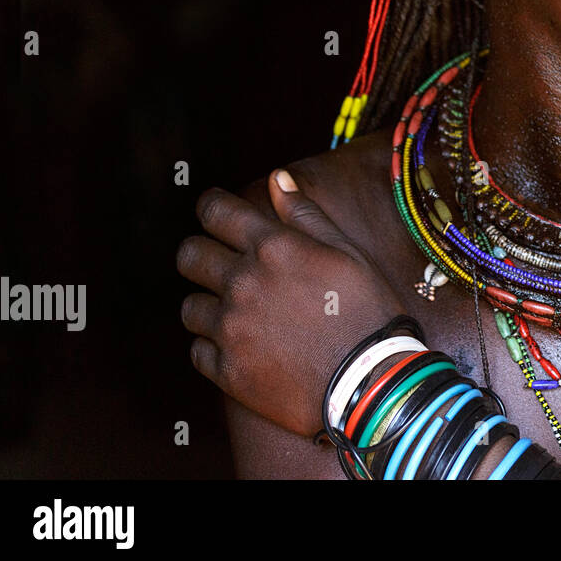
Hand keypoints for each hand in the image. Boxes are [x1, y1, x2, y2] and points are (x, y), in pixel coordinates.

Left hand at [177, 170, 405, 437]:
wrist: (371, 381)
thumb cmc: (367, 313)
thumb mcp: (346, 253)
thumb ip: (305, 214)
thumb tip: (277, 178)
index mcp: (273, 249)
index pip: (216, 212)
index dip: (210, 207)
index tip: (214, 211)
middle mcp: (243, 283)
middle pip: (189, 255)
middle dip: (200, 252)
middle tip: (218, 260)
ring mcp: (231, 328)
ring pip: (188, 305)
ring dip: (207, 302)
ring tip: (234, 310)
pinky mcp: (227, 369)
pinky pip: (197, 350)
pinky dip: (212, 346)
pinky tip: (239, 344)